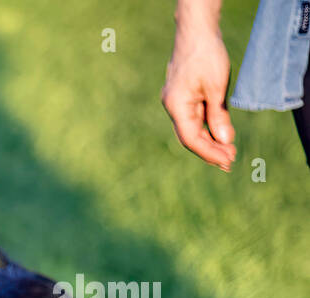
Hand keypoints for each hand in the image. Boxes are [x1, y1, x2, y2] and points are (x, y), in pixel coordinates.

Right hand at [162, 2, 235, 169]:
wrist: (195, 31)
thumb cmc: (205, 55)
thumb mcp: (217, 87)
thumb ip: (219, 115)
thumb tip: (224, 141)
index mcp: (176, 106)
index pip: (191, 138)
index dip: (209, 152)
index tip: (227, 161)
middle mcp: (172, 107)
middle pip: (190, 137)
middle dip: (210, 150)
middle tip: (231, 161)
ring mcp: (176, 102)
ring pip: (192, 128)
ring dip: (210, 141)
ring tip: (228, 151)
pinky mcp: (183, 97)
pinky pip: (194, 118)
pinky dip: (207, 128)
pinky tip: (219, 134)